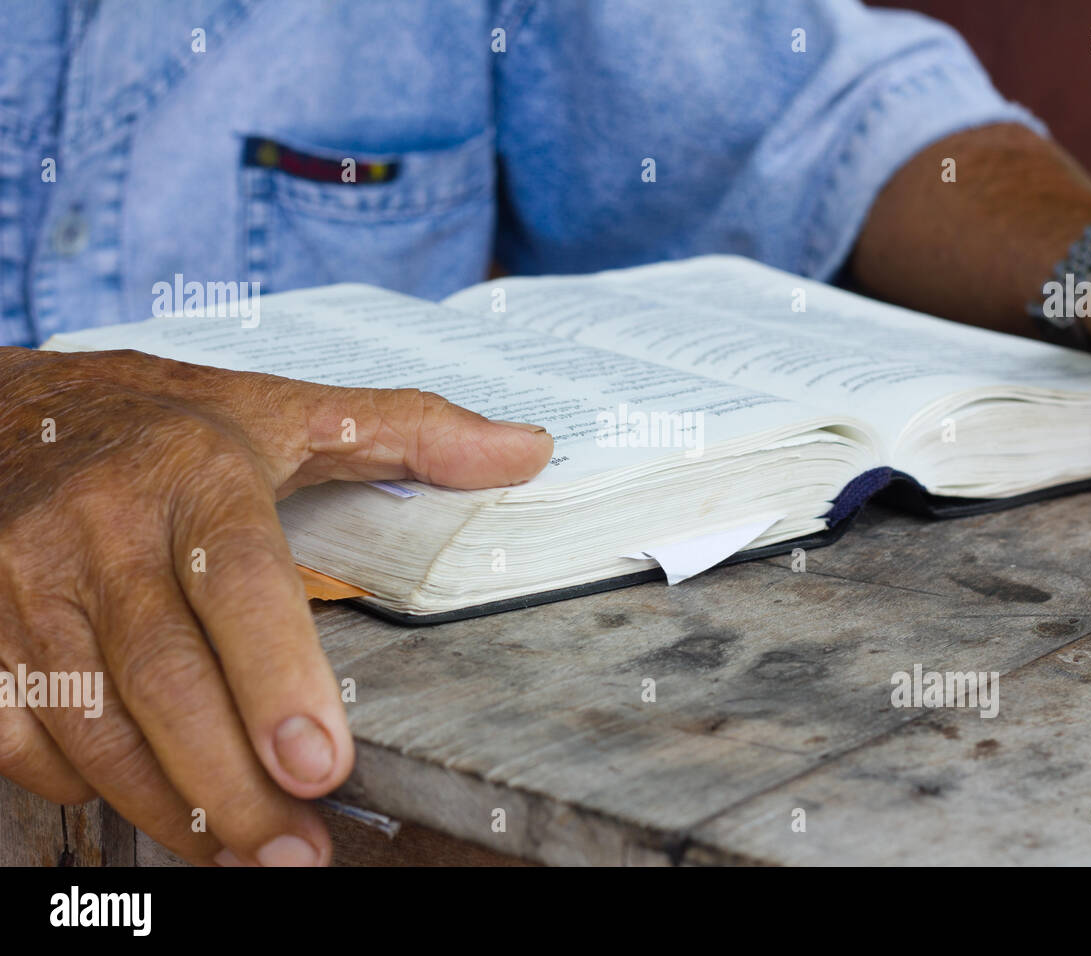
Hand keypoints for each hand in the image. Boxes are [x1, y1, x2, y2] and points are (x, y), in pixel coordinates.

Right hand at [0, 347, 551, 864]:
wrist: (9, 407)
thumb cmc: (167, 423)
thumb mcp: (288, 409)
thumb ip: (410, 431)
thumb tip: (530, 449)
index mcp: (191, 473)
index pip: (239, 582)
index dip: (279, 679)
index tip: (325, 767)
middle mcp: (94, 528)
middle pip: (164, 679)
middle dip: (233, 783)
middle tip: (299, 851)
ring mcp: (17, 583)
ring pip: (91, 725)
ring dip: (169, 806)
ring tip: (245, 857)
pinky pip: (22, 736)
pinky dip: (90, 788)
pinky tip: (155, 807)